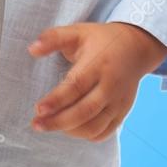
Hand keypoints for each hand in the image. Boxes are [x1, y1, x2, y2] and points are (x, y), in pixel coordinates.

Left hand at [26, 22, 166, 141]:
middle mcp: (110, 86)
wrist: (135, 47)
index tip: (38, 109)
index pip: (75, 87)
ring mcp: (118, 102)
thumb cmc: (100, 39)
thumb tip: (32, 49)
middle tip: (36, 124)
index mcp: (97, 65)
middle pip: (84, 111)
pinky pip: (105, 132)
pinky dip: (86, 135)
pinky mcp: (122, 112)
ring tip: (49, 125)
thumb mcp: (77, 32)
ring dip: (70, 131)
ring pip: (94, 126)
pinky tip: (70, 129)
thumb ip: (53, 38)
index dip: (56, 100)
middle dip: (58, 122)